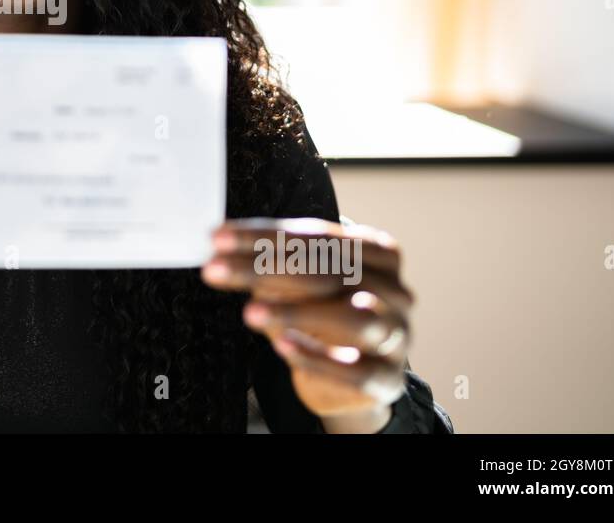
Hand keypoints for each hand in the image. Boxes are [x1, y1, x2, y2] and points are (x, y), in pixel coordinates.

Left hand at [201, 217, 412, 431]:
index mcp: (379, 254)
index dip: (266, 236)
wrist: (353, 377)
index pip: (320, 236)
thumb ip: (273, 262)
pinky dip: (317, 356)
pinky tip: (282, 346)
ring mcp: (398, 335)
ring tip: (249, 313)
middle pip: (332, 271)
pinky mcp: (389, 378)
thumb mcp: (300, 283)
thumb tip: (221, 244)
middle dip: (267, 267)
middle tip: (215, 268)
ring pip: (354, 317)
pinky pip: (355, 369)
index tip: (218, 238)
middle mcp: (396, 290)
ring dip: (296, 312)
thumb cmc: (323, 314)